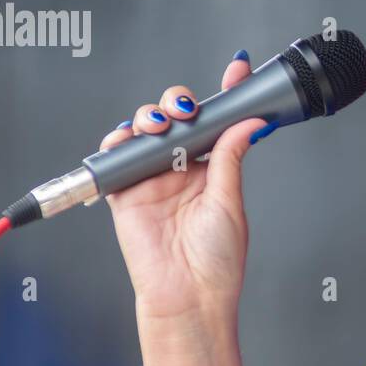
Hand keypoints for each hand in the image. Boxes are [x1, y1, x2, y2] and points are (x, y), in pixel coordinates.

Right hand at [97, 52, 266, 321]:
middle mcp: (182, 169)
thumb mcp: (229, 202)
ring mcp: (153, 178)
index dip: (226, 94)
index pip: (218, 123)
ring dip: (151, 116)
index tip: (237, 69)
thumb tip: (250, 121)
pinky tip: (129, 137)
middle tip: (186, 111)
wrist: (187, 296)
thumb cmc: (215, 260)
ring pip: (146, 130)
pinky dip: (118, 141)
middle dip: (179, 103)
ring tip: (160, 124)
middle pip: (177, 119)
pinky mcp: (125, 192)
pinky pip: (116, 157)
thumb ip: (230, 157)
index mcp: (213, 169)